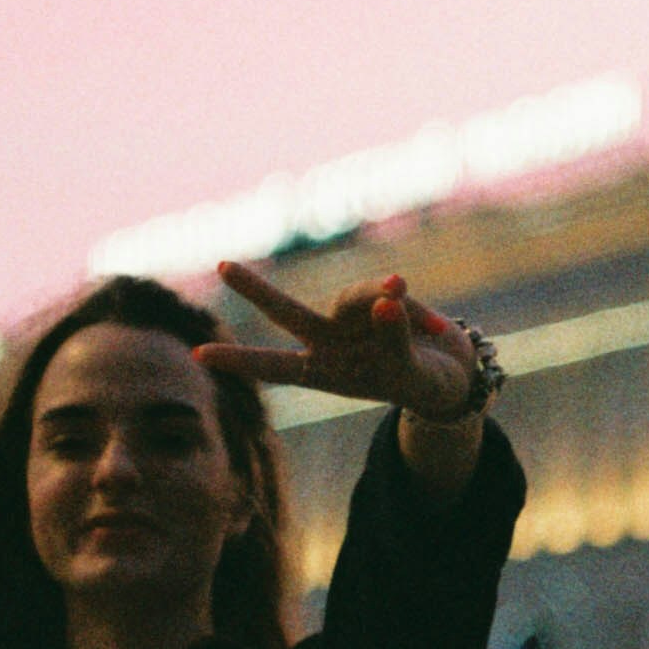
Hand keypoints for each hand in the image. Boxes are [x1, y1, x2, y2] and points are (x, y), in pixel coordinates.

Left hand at [203, 265, 481, 421]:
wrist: (450, 374)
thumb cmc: (420, 382)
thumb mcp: (407, 371)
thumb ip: (394, 338)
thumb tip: (385, 299)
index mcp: (324, 373)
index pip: (275, 367)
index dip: (239, 361)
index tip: (199, 355)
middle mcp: (329, 341)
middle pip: (286, 312)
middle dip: (256, 290)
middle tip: (222, 266)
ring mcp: (350, 317)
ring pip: (360, 297)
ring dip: (396, 311)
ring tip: (434, 328)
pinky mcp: (376, 298)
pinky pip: (391, 295)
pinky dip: (416, 312)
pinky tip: (439, 328)